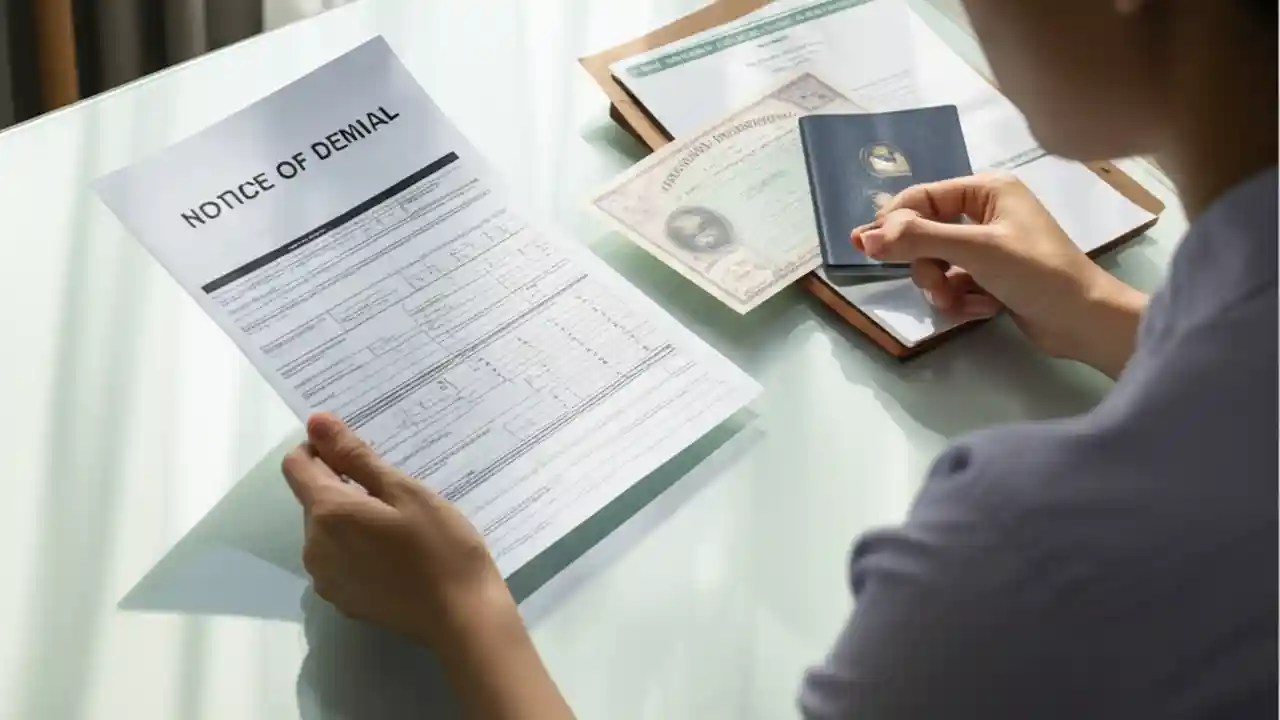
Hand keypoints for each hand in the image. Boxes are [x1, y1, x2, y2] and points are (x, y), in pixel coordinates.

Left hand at [283, 413, 573, 718]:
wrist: (462, 617)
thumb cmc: (441, 546)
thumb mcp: (405, 491)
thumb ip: (356, 456)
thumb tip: (316, 422)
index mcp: (328, 512)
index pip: (296, 465)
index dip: (322, 450)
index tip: (360, 454)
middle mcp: (314, 546)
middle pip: (313, 498)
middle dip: (344, 486)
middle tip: (395, 493)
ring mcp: (325, 578)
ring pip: (326, 530)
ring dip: (350, 518)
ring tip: (399, 527)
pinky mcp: (341, 599)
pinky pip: (337, 559)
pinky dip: (356, 548)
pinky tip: (394, 556)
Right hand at [853, 172, 1146, 376]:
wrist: (1084, 321)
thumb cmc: (1037, 273)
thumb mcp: (976, 250)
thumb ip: (920, 239)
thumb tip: (865, 238)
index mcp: (986, 190)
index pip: (921, 197)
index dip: (892, 222)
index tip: (866, 249)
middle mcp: (985, 212)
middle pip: (924, 233)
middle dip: (925, 265)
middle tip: (935, 287)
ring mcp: (988, 246)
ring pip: (935, 263)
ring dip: (942, 288)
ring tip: (959, 303)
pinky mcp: (991, 276)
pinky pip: (953, 283)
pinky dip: (961, 299)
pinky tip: (981, 310)